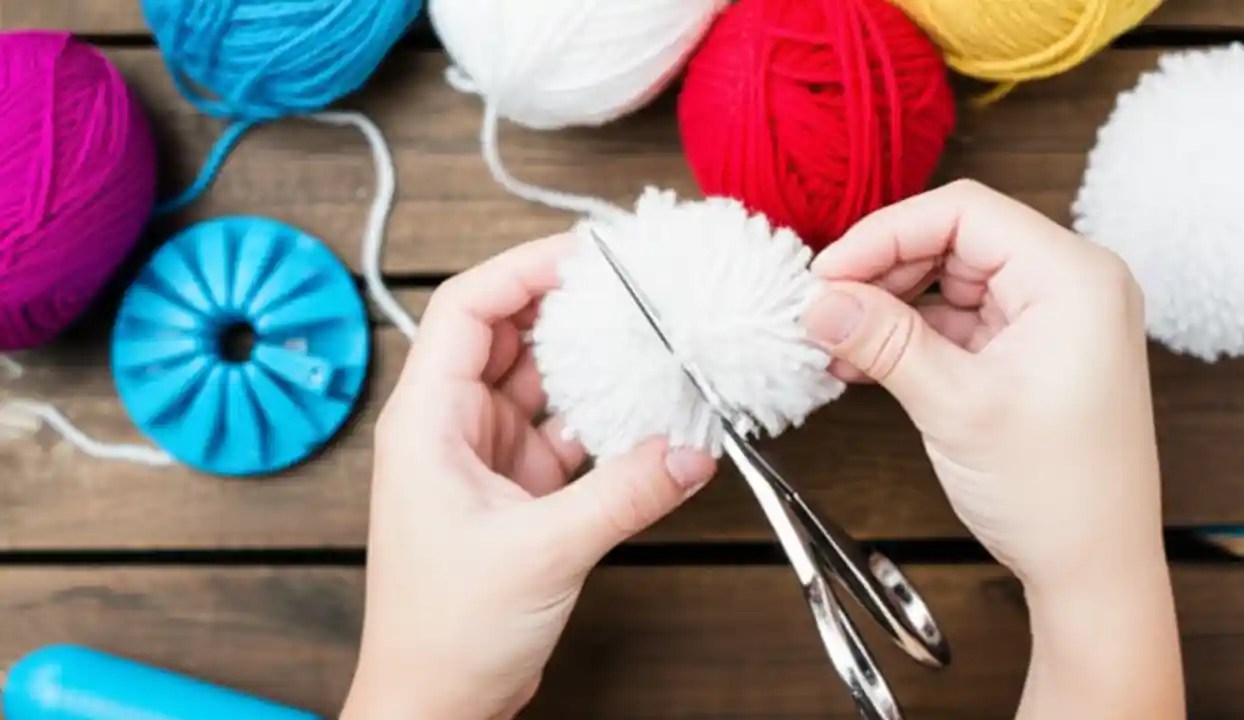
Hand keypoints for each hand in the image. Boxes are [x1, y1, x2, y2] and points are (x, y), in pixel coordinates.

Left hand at [342, 234, 715, 719]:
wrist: (435, 703)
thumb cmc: (443, 632)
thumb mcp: (542, 552)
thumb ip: (625, 494)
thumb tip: (692, 450)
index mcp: (427, 421)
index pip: (468, 308)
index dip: (525, 268)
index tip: (588, 254)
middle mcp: (452, 427)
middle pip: (509, 335)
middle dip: (569, 307)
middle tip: (634, 285)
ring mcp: (486, 458)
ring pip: (542, 384)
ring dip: (593, 365)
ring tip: (651, 338)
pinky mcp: (518, 492)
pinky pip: (566, 434)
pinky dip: (605, 422)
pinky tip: (647, 413)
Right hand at [802, 181, 1183, 718]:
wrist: (1092, 568)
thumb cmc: (1058, 494)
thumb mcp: (956, 406)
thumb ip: (884, 342)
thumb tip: (819, 302)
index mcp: (1074, 279)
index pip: (964, 213)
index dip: (885, 234)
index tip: (829, 274)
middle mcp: (1070, 285)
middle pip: (954, 241)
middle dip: (882, 273)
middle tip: (824, 310)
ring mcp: (1051, 317)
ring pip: (949, 279)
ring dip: (889, 307)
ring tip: (837, 344)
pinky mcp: (1030, 348)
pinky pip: (957, 319)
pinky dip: (910, 335)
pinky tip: (864, 361)